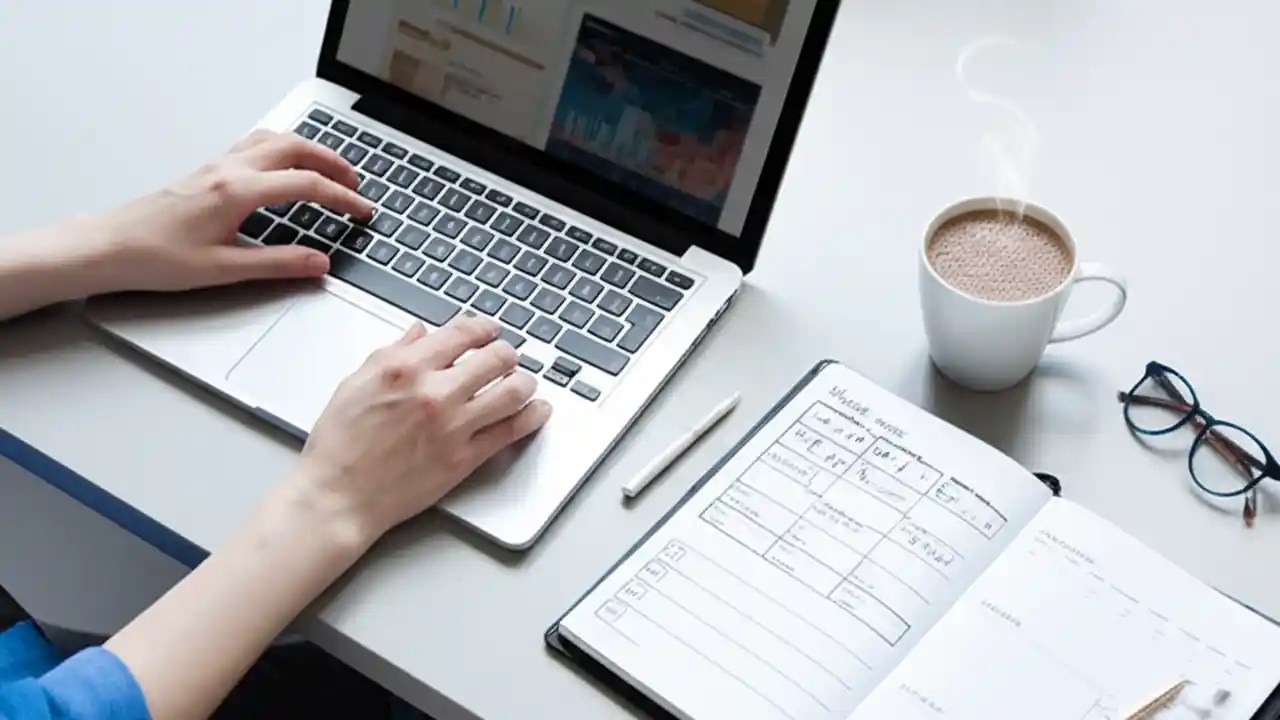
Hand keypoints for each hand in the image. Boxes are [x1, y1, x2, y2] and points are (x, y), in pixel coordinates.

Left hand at [89, 130, 373, 293]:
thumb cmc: (156, 258)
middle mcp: (229, 170)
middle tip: (356, 185)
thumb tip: (319, 262)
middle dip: (333, 163)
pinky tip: (287, 167)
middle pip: (296, 148)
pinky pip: (254, 145)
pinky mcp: (207, 171)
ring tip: (330, 171)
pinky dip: (284, 149)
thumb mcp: (224, 269)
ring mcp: (216, 166)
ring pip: (275, 139)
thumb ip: (277, 264)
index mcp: (237, 192)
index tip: (363, 211)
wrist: (109, 246)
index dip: (342, 198)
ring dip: (309, 150)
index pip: (306, 186)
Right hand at [290, 316, 552, 546]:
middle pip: (496, 358)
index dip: (483, 327)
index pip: (462, 333)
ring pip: (512, 392)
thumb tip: (418, 333)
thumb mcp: (356, 383)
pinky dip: (532, 418)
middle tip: (507, 357)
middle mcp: (434, 393)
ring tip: (524, 382)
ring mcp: (453, 426)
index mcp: (406, 368)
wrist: (338, 496)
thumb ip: (392, 353)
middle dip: (506, 353)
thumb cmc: (339, 445)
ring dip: (525, 382)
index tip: (489, 330)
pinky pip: (510, 432)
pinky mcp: (464, 458)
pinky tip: (538, 411)